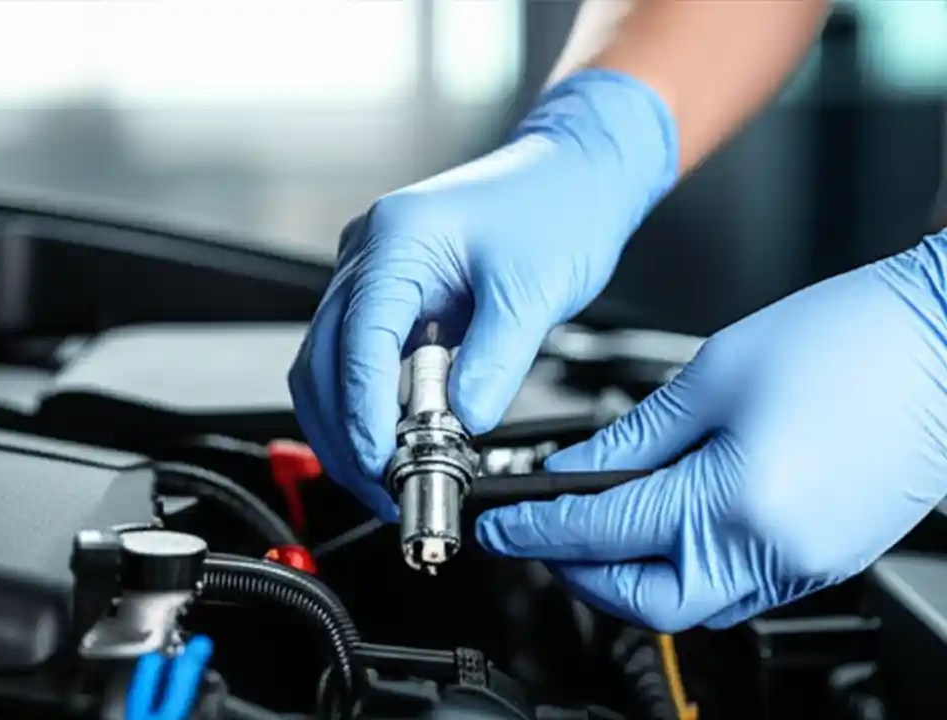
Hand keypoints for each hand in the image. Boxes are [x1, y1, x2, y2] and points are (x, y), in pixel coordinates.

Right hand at [288, 70, 677, 518]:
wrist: (572, 171)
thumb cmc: (557, 205)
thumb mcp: (535, 291)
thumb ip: (495, 362)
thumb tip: (464, 423)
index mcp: (397, 239)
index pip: (357, 340)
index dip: (362, 410)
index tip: (380, 460)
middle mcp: (369, 252)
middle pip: (321, 359)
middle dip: (343, 432)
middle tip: (382, 486)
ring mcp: (372, 271)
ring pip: (325, 364)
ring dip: (346, 424)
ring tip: (385, 473)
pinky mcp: (387, 293)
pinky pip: (353, 356)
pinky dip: (364, 402)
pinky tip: (390, 436)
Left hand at [477, 234, 946, 631]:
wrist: (942, 334)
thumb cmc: (847, 338)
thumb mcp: (711, 377)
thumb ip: (632, 439)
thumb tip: (575, 472)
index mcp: (737, 502)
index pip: (604, 534)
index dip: (539, 530)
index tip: (502, 525)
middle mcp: (774, 550)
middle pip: (647, 601)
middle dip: (581, 573)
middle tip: (542, 534)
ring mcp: (805, 561)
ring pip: (693, 602)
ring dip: (633, 575)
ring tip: (596, 525)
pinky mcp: (825, 556)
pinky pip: (737, 585)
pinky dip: (686, 565)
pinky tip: (665, 524)